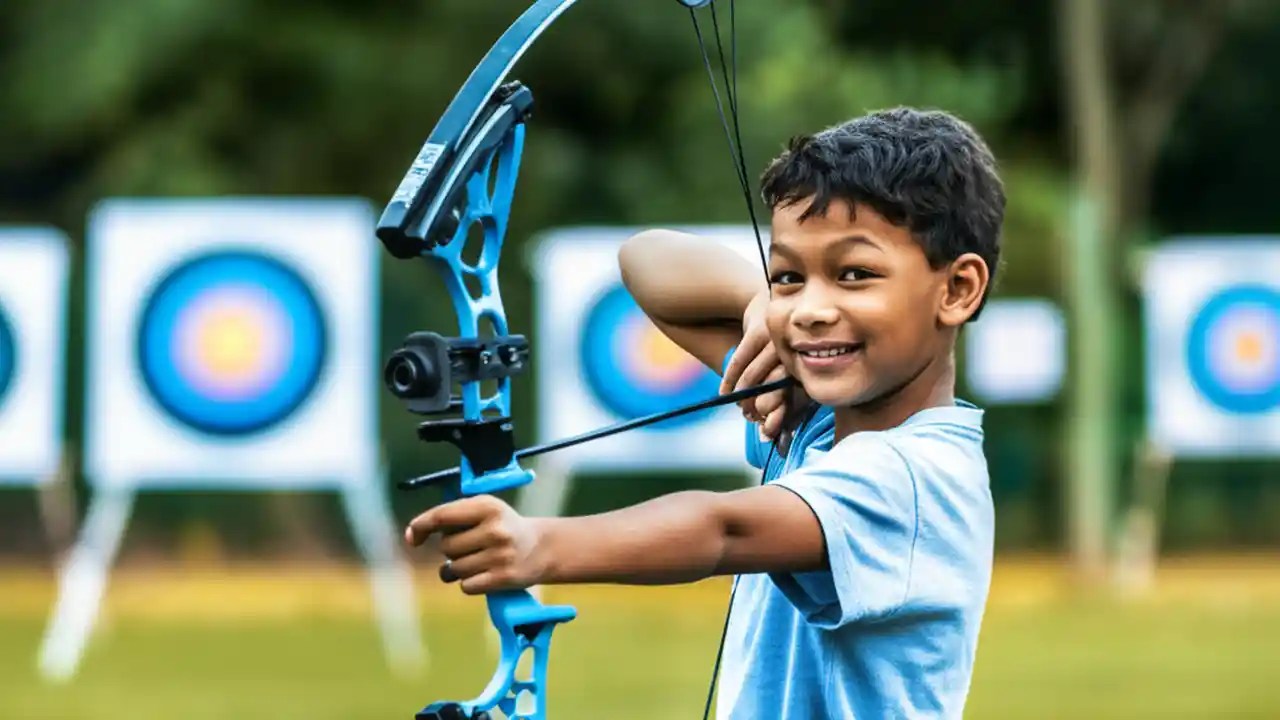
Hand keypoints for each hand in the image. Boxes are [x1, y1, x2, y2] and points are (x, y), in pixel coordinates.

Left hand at [405, 495, 547, 594]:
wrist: (540, 548)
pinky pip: (466, 586)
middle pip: (446, 546)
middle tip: (473, 545)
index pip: (442, 516)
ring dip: (459, 568)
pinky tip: (485, 574)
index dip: (421, 526)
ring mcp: (500, 555)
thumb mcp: (482, 510)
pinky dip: (470, 583)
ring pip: (454, 569)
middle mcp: (495, 530)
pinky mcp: (503, 578)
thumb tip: (411, 536)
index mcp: (488, 506)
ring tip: (479, 560)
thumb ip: (448, 517)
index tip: (413, 538)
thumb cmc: (501, 526)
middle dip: (452, 549)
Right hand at [720, 289, 788, 439]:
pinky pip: (740, 361)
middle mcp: (796, 353)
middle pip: (771, 390)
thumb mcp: (794, 366)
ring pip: (752, 377)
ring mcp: (778, 341)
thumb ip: (789, 398)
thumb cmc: (787, 342)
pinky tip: (725, 394)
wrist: (777, 300)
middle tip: (750, 417)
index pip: (791, 397)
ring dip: (741, 396)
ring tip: (740, 405)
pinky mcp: (759, 332)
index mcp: (808, 364)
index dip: (776, 416)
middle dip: (757, 408)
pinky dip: (730, 380)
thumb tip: (774, 437)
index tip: (766, 430)